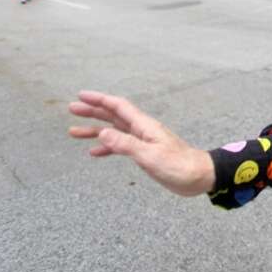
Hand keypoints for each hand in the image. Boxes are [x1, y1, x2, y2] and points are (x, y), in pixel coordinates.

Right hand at [68, 91, 215, 196]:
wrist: (199, 176)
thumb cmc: (179, 165)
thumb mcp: (150, 156)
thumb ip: (126, 145)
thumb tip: (103, 133)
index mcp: (144, 126)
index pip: (118, 107)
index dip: (99, 100)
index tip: (81, 95)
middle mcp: (142, 130)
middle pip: (113, 116)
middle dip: (92, 112)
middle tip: (72, 109)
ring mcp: (143, 141)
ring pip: (114, 131)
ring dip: (95, 130)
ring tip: (74, 131)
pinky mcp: (145, 153)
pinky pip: (121, 146)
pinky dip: (106, 147)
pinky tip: (94, 153)